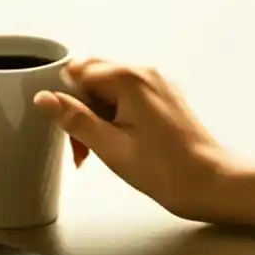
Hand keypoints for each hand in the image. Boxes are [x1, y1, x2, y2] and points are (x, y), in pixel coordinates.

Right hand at [32, 57, 254, 228]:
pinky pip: (126, 98)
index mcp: (128, 78)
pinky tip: (117, 144)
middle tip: (82, 147)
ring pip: (107, 90)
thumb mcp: (109, 147)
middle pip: (91, 77)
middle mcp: (143, 73)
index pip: (76, 71)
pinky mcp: (163, 99)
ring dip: (95, 116)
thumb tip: (44, 98)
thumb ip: (74, 119)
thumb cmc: (165, 170)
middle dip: (79, 108)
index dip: (65, 101)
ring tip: (99, 151)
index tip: (68, 131)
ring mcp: (156, 85)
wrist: (210, 183)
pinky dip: (114, 118)